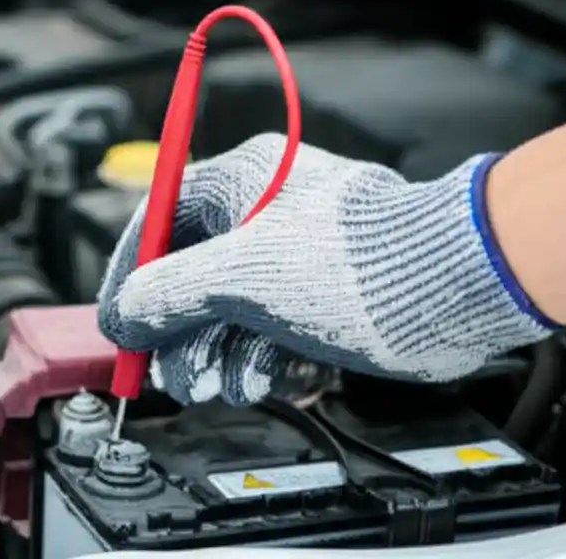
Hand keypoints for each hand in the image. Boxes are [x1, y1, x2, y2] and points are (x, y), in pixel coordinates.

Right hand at [98, 134, 552, 406]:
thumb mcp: (238, 276)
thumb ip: (167, 293)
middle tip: (172, 375)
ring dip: (221, 357)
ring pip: (231, 315)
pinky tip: (276, 376)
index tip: (115, 321)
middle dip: (180, 334)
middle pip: (191, 278)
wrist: (450, 290)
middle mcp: (264, 214)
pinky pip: (272, 335)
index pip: (157, 221)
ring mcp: (294, 258)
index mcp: (240, 181)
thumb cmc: (356, 262)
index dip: (128, 275)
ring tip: (226, 384)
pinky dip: (267, 362)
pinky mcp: (322, 300)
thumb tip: (124, 313)